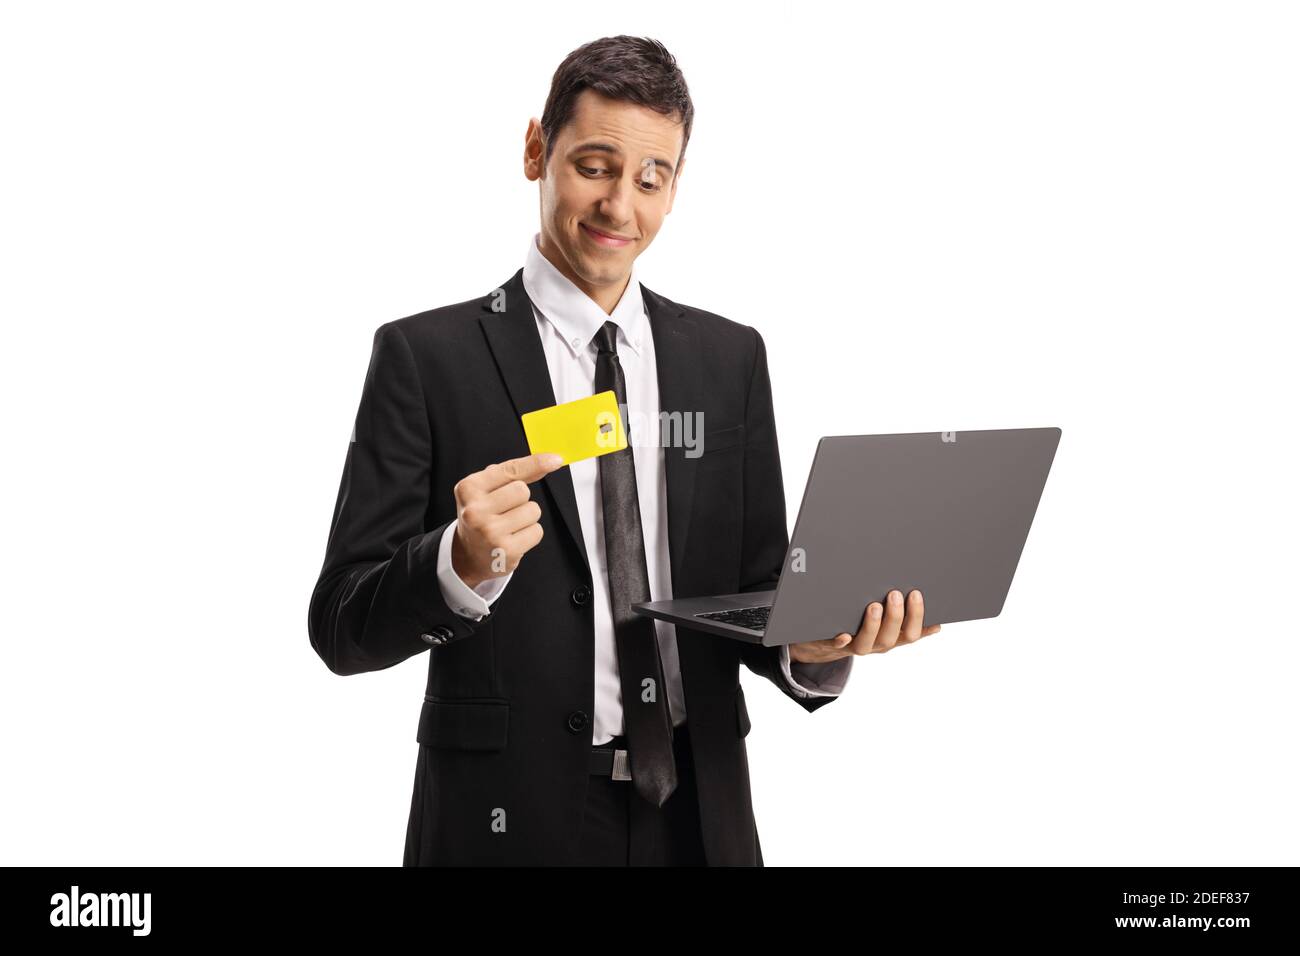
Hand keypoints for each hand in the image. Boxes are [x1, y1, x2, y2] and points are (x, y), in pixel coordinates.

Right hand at [450, 452, 564, 588]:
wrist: (468, 555)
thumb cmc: (481, 516)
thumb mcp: (485, 490)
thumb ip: (512, 473)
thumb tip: (549, 461)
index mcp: (468, 489)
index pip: (510, 470)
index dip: (535, 463)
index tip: (555, 460)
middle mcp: (475, 510)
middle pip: (523, 490)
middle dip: (520, 499)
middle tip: (504, 511)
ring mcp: (490, 532)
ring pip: (533, 510)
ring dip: (527, 517)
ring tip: (508, 526)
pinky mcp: (506, 550)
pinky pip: (537, 531)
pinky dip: (530, 534)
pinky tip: (513, 539)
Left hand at [788, 589, 940, 663]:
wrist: (828, 642)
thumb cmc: (862, 622)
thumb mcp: (885, 619)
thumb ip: (902, 612)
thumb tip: (925, 600)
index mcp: (892, 636)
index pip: (911, 632)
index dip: (917, 616)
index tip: (916, 593)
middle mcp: (877, 644)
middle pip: (891, 637)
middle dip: (895, 615)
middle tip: (895, 594)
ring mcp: (856, 645)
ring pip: (867, 642)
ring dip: (873, 625)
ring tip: (874, 606)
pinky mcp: (835, 644)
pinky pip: (838, 646)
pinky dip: (842, 641)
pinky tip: (844, 634)